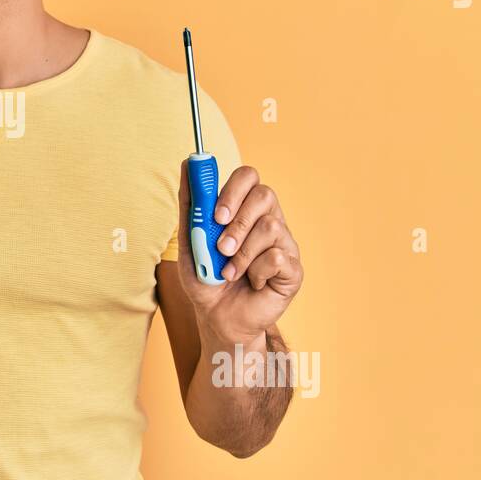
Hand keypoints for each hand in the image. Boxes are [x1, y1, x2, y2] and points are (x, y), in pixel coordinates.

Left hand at [175, 162, 302, 346]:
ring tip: (230, 273)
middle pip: (265, 194)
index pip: (249, 177)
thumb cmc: (206, 277)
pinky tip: (252, 283)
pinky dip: (256, 272)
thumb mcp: (190, 240)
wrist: (217, 317)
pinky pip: (278, 257)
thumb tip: (187, 163)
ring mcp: (284, 243)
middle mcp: (268, 220)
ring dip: (241, 254)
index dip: (234, 189)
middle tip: (222, 246)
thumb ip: (190, 203)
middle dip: (239, 221)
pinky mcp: (293, 268)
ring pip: (270, 227)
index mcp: (245, 208)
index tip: (216, 214)